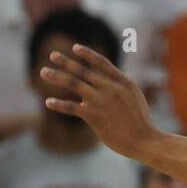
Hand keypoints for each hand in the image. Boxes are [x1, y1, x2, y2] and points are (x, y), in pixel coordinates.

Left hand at [41, 44, 156, 160]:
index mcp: (122, 81)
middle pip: (83, 71)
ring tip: (43, 72)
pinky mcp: (94, 116)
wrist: (143, 140)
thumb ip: (121, 85)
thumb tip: (111, 77)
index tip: (75, 47)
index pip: (101, 62)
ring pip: (74, 84)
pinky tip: (48, 102)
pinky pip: (72, 108)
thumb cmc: (140, 121)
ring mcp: (101, 101)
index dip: (87, 54)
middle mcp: (110, 88)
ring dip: (57, 76)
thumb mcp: (135, 96)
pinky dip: (59, 104)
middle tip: (52, 55)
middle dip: (66, 62)